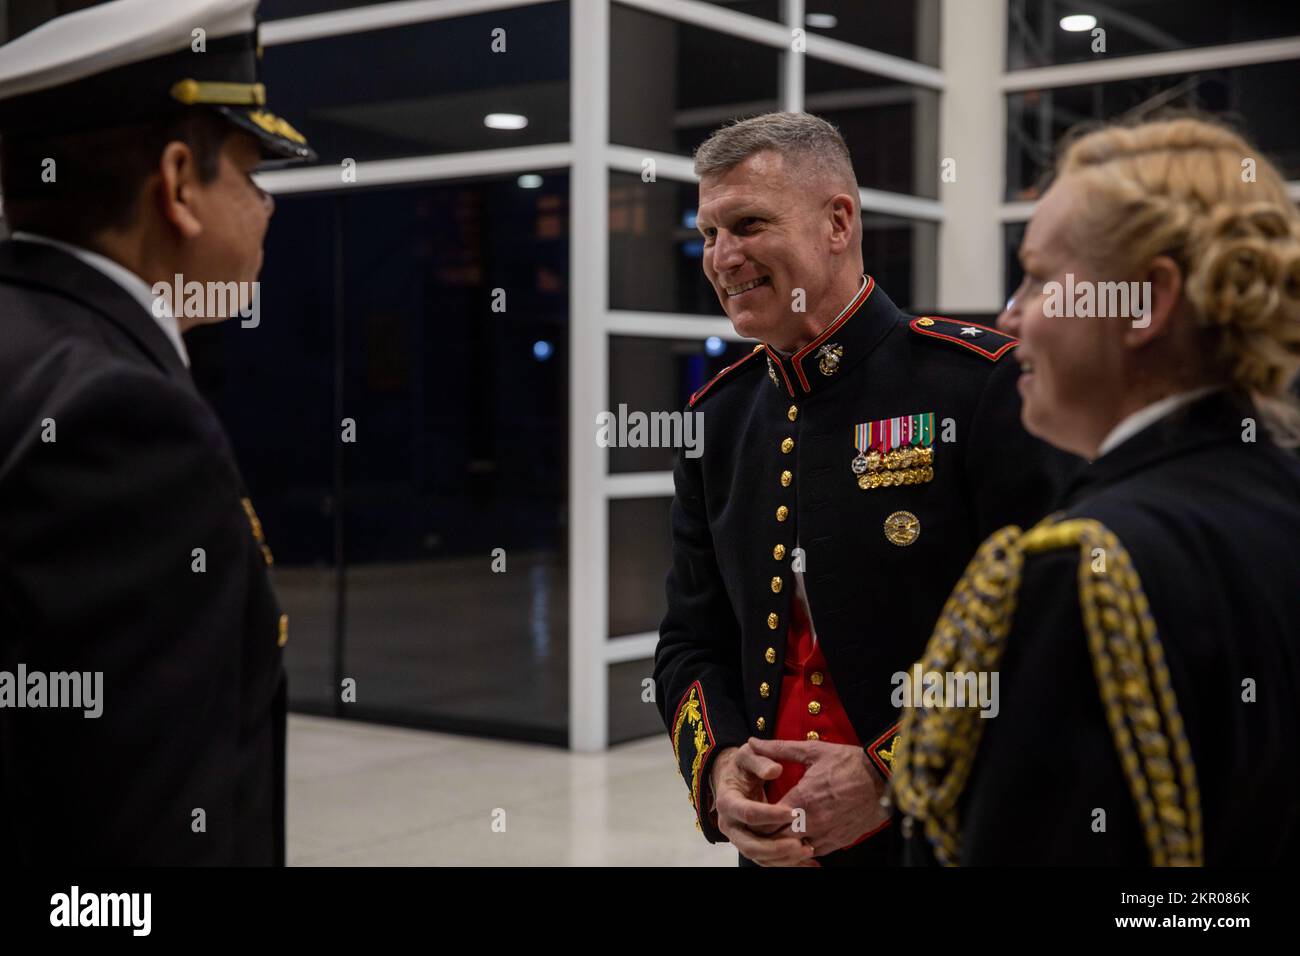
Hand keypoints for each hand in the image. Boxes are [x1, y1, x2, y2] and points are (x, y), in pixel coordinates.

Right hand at [709, 744, 816, 865]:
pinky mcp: (750, 845)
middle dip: (776, 847)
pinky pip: (767, 861)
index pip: (748, 814)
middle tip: (800, 843)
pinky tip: (808, 862)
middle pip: (750, 845)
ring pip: (759, 858)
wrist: (733, 778)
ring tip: (808, 851)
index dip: (770, 815)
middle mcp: (729, 825)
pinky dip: (786, 863)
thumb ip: (760, 760)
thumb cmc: (742, 766)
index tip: (793, 812)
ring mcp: (739, 838)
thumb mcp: (748, 756)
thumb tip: (775, 770)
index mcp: (727, 802)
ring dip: (783, 859)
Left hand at [747, 737, 888, 856]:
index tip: (752, 811)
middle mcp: (812, 821)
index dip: (756, 818)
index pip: (767, 819)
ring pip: (795, 849)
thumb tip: (753, 742)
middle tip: (761, 825)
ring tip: (778, 833)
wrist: (884, 778)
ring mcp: (827, 834)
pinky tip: (800, 839)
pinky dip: (804, 848)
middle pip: (778, 838)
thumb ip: (779, 749)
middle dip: (767, 833)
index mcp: (802, 798)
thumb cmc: (849, 762)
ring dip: (785, 843)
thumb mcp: (813, 750)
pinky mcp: (840, 841)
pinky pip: (815, 852)